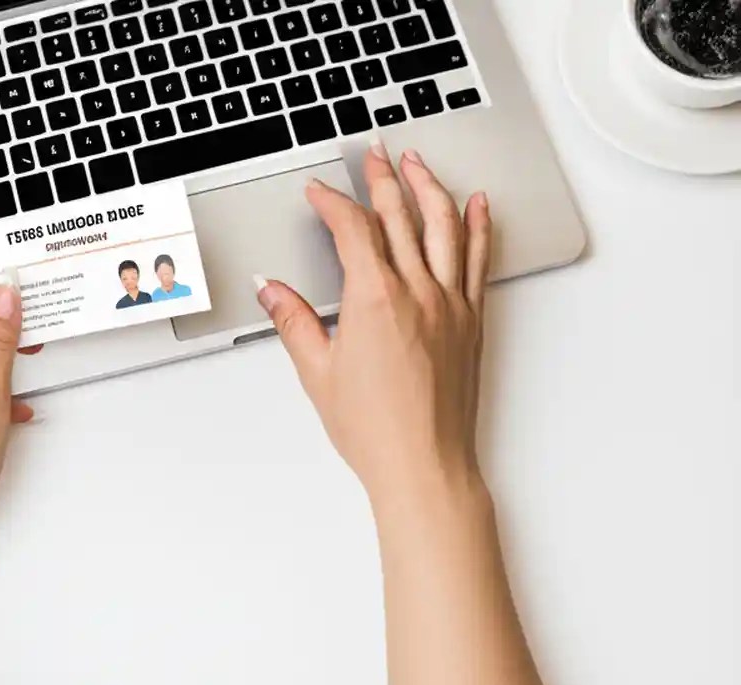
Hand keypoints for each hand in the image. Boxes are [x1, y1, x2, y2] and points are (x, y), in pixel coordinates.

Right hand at [255, 146, 491, 502]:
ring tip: (418, 162)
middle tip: (373, 155)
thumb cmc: (374, 428)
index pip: (353, 230)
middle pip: (399, 215)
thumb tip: (271, 289)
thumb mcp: (317, 372)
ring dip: (429, 187)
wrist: (424, 463)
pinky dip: (478, 226)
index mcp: (375, 299)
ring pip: (443, 226)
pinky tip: (477, 204)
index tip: (319, 193)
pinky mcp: (471, 321)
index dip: (333, 203)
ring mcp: (450, 303)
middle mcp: (417, 292)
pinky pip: (478, 259)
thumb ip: (294, 321)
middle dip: (382, 179)